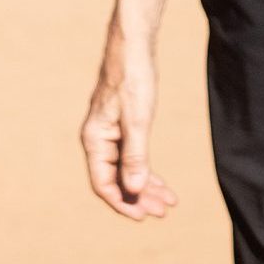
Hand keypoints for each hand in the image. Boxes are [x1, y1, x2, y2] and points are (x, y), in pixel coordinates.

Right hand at [81, 35, 177, 218]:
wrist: (132, 47)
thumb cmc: (133, 79)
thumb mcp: (137, 120)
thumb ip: (135, 156)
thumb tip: (135, 189)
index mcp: (95, 139)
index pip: (103, 183)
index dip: (123, 202)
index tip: (144, 216)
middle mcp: (98, 140)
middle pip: (115, 180)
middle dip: (139, 198)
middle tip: (164, 211)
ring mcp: (110, 134)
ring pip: (125, 171)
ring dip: (145, 187)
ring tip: (168, 201)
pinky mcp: (121, 127)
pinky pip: (131, 158)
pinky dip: (146, 171)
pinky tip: (161, 182)